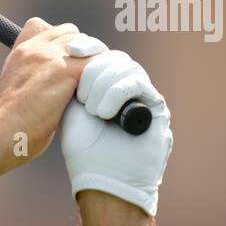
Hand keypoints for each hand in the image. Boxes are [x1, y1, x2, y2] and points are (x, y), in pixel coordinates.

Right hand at [0, 18, 96, 164]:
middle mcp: (35, 49)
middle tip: (82, 78)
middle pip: (72, 33)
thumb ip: (30, 77)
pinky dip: (100, 79)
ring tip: (90, 88)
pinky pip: (98, 64)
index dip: (58, 40)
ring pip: (89, 45)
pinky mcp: (67, 71)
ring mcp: (51, 57)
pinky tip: (93, 97)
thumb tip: (50, 85)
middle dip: (81, 52)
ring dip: (94, 64)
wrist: (1, 132)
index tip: (62, 61)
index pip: (44, 27)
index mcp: (21, 52)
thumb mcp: (12, 90)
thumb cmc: (8, 122)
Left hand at [59, 48, 172, 216]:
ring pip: (125, 66)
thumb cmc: (83, 149)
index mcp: (102, 86)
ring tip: (93, 111)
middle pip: (112, 57)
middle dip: (93, 70)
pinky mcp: (155, 106)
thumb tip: (70, 47)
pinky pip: (138, 82)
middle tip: (81, 96)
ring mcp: (140, 96)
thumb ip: (72, 79)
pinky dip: (118, 92)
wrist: (101, 177)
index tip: (71, 50)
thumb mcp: (70, 108)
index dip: (88, 49)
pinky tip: (105, 112)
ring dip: (103, 85)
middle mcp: (122, 88)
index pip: (99, 54)